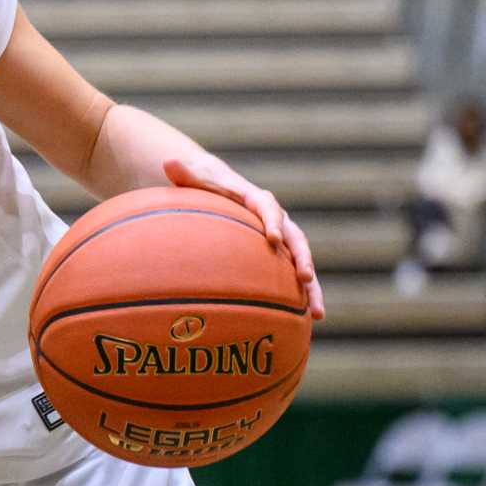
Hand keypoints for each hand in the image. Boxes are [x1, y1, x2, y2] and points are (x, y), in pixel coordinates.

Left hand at [164, 155, 324, 319]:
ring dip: (311, 289)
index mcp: (257, 200)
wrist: (217, 190)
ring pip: (301, 265)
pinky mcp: (276, 259)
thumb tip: (167, 162)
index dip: (272, 222)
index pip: (269, 208)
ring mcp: (279, 241)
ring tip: (317, 314)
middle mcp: (275, 221)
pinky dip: (299, 299)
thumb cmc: (203, 184)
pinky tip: (306, 324)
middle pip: (296, 240)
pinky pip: (291, 280)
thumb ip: (184, 174)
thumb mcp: (194, 178)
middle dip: (303, 259)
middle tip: (306, 278)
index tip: (273, 239)